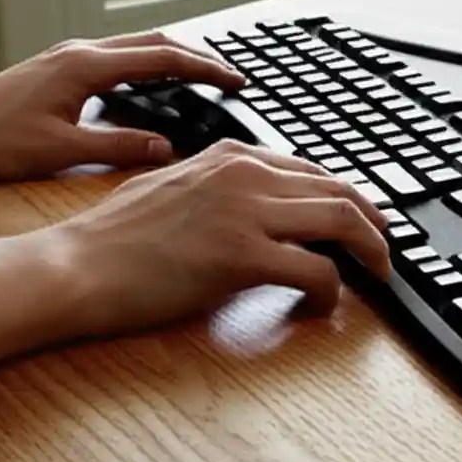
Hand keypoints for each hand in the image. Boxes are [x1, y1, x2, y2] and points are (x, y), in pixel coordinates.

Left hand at [0, 31, 245, 179]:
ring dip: (170, 60)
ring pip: (134, 47)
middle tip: (228, 76)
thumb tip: (165, 148)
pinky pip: (116, 59)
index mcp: (85, 67)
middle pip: (153, 42)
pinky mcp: (58, 69)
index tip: (235, 79)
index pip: (162, 58)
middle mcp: (79, 53)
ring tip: (200, 80)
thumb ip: (119, 145)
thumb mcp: (62, 150)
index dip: (204, 68)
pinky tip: (151, 90)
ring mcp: (67, 58)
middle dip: (196, 57)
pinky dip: (145, 68)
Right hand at [44, 140, 391, 335]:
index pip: (311, 170)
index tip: (361, 220)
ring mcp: (246, 212)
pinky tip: (320, 306)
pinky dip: (332, 292)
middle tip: (384, 251)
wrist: (77, 265)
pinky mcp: (243, 256)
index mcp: (230, 154)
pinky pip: (316, 271)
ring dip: (369, 251)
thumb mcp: (171, 183)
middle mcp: (245, 174)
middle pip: (339, 190)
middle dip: (373, 222)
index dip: (346, 198)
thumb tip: (252, 204)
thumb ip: (216, 182)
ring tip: (375, 275)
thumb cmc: (112, 237)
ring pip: (341, 222)